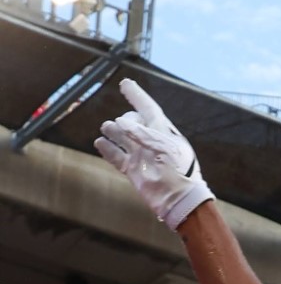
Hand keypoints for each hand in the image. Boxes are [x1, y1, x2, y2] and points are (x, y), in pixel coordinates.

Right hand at [94, 79, 213, 227]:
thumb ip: (142, 133)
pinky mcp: (133, 169)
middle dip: (125, 119)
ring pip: (122, 137)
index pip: (149, 108)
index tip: (126, 84)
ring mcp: (142, 155)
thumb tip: (119, 123)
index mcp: (165, 132)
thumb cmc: (178, 172)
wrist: (178, 200)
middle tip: (120, 125)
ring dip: (113, 131)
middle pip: (133, 122)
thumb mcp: (163, 148)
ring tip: (107, 128)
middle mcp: (152, 141)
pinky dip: (108, 149)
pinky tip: (99, 142)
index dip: (137, 96)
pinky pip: (117, 156)